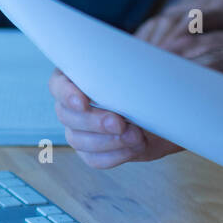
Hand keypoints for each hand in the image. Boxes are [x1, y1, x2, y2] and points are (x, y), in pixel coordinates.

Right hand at [49, 68, 180, 167]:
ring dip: (107, 141)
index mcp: (78, 75)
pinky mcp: (92, 150)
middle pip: (67, 116)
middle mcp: (72, 103)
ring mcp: (79, 129)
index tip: (83, 102)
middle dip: (95, 122)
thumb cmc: (151, 81)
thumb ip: (134, 65)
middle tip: (121, 123)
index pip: (58, 84)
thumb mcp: (146, 67)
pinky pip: (94, 159)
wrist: (165, 108)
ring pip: (78, 140)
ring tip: (136, 137)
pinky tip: (133, 148)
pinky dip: (114, 156)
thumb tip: (146, 62)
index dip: (66, 93)